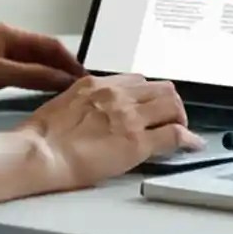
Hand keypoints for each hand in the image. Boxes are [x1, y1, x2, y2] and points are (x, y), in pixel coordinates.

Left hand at [0, 23, 86, 104]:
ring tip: (69, 95)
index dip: (71, 61)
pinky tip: (43, 96)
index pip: (50, 45)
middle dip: (64, 69)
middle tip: (83, 91)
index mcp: (8, 33)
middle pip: (43, 54)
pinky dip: (35, 83)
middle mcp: (4, 41)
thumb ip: (33, 75)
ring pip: (33, 65)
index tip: (88, 80)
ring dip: (51, 77)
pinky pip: (21, 75)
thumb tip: (66, 79)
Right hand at [19, 74, 205, 190]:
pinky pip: (175, 134)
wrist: (41, 152)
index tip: (151, 103)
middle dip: (169, 102)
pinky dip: (188, 139)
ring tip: (181, 129)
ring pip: (172, 105)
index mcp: (96, 84)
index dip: (148, 94)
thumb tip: (95, 113)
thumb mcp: (64, 103)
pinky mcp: (137, 141)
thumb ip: (86, 102)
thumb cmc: (43, 137)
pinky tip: (191, 145)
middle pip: (159, 88)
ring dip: (180, 117)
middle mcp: (116, 95)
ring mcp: (129, 117)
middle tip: (171, 116)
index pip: (136, 80)